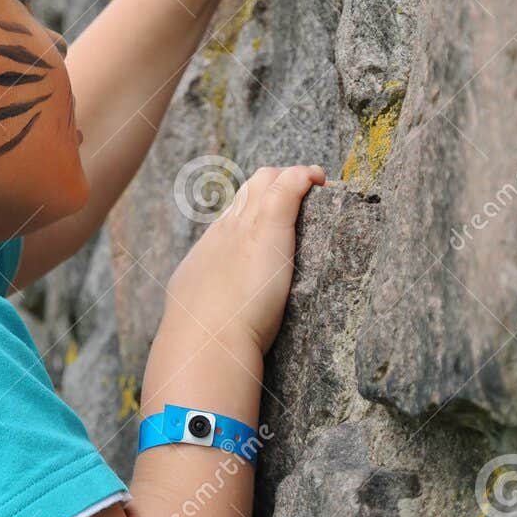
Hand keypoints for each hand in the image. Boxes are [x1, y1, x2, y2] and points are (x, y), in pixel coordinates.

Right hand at [164, 164, 325, 354]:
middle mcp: (223, 232)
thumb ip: (209, 311)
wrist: (207, 341)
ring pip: (265, 180)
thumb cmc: (204, 341)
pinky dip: (306, 176)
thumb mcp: (198, 317)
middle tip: (300, 202)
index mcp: (207, 253)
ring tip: (317, 187)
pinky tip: (319, 180)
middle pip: (247, 191)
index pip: (231, 219)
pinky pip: (288, 184)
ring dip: (291, 178)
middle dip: (273, 188)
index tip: (271, 228)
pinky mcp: (269, 226)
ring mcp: (245, 226)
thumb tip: (212, 322)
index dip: (253, 214)